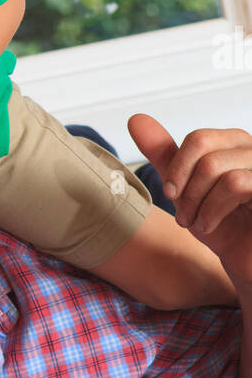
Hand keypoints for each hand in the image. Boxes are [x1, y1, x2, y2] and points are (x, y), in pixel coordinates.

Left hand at [128, 114, 251, 288]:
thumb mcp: (185, 188)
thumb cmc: (221, 224)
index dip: (177, 168)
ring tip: (197, 224)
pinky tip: (209, 227)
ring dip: (196, 203)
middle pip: (203, 148)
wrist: (244, 259)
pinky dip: (212, 209)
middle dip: (185, 187)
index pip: (198, 138)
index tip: (171, 194)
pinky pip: (235, 183)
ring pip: (215, 167)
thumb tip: (136, 119)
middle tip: (183, 215)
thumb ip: (165, 155)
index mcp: (236, 145)